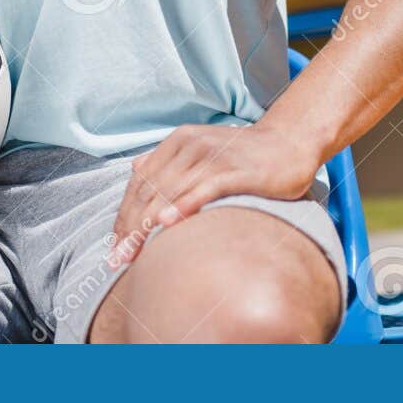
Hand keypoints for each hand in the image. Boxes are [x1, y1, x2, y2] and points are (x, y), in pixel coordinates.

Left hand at [109, 122, 321, 265]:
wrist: (288, 143)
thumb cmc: (243, 155)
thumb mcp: (201, 149)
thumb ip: (169, 159)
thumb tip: (136, 169)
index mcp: (178, 142)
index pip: (140, 182)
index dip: (124, 215)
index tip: (114, 247)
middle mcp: (190, 146)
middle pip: (150, 190)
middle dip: (129, 227)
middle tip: (117, 260)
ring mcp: (212, 156)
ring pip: (170, 192)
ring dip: (147, 225)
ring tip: (132, 253)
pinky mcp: (235, 170)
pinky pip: (204, 188)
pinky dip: (184, 205)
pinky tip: (167, 222)